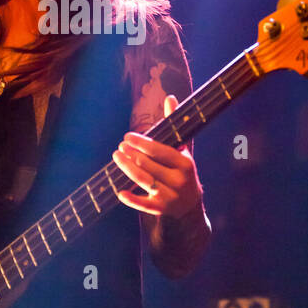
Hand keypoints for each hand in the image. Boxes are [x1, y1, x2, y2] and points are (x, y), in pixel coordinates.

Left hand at [111, 95, 202, 217]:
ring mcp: (170, 196)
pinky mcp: (161, 209)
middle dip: (131, 154)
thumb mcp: (182, 149)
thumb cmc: (182, 170)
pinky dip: (132, 199)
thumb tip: (170, 98)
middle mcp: (179, 180)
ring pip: (143, 180)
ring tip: (116, 157)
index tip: (127, 137)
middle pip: (148, 165)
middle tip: (120, 147)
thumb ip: (174, 124)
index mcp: (185, 163)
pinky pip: (144, 205)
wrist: (190, 205)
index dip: (141, 143)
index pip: (159, 150)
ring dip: (127, 168)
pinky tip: (120, 192)